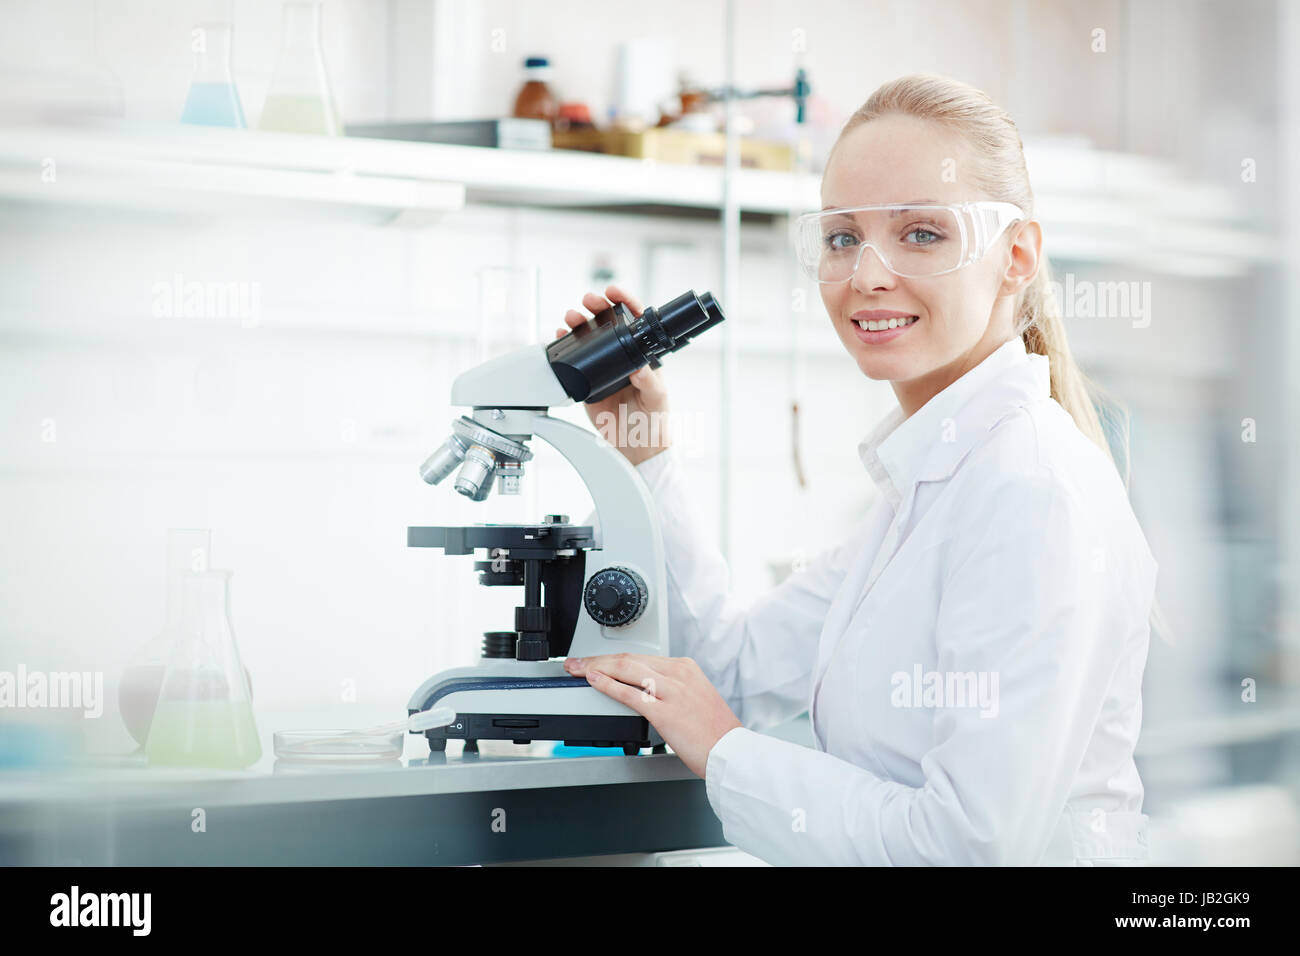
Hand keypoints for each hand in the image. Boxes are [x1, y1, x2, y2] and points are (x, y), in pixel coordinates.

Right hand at [554, 285, 671, 466]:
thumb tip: (640, 367)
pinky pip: (575, 358)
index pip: (636, 321)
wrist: (635, 447)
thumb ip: (650, 383)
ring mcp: (604, 367)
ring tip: (572, 317)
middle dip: (597, 307)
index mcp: (643, 355)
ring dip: (579, 322)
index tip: (615, 293)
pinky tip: (561, 336)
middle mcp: (623, 356)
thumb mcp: (657, 399)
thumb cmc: (653, 421)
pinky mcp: (587, 380)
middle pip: (608, 323)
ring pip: (589, 336)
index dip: (626, 302)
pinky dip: (566, 344)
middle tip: (589, 301)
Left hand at [564, 652, 742, 777]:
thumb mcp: (696, 697)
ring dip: (596, 667)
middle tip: (578, 662)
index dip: (613, 658)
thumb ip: (672, 690)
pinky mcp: (664, 711)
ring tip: (577, 669)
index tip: (598, 661)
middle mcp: (678, 674)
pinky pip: (629, 693)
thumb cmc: (715, 732)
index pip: (640, 657)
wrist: (731, 752)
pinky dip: (607, 685)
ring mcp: (671, 691)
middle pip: (628, 659)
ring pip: (625, 669)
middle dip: (598, 659)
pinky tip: (593, 681)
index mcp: (685, 668)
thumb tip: (645, 692)